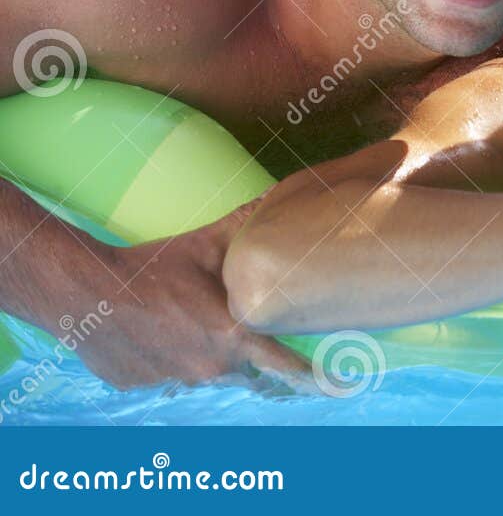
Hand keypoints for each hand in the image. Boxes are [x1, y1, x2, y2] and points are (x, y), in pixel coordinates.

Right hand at [61, 207, 311, 388]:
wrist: (84, 291)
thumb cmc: (152, 267)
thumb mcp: (205, 244)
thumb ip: (247, 226)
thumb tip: (280, 196)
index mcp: (233, 335)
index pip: (285, 365)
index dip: (312, 375)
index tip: (337, 386)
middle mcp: (209, 366)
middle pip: (243, 366)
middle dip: (248, 350)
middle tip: (237, 328)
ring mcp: (174, 381)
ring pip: (204, 370)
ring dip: (205, 352)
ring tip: (185, 322)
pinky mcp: (141, 386)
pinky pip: (165, 373)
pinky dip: (168, 356)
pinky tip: (153, 329)